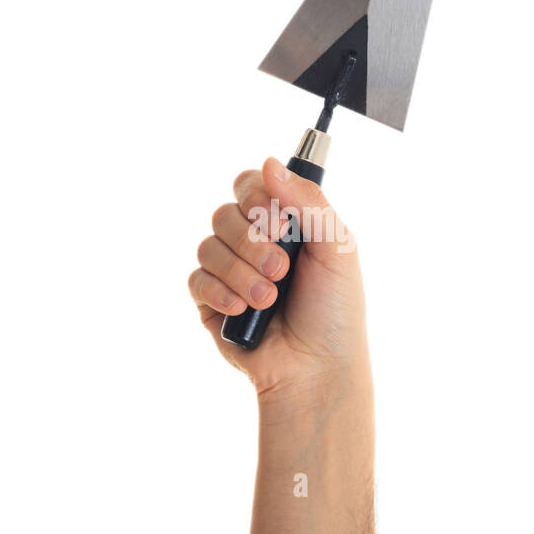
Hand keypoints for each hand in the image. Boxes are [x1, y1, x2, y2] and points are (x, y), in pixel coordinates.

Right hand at [188, 157, 370, 399]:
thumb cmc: (335, 312)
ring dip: (240, 272)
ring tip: (269, 298)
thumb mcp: (337, 249)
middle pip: (225, 213)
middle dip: (252, 242)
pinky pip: (197, 280)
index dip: (256, 197)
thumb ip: (308, 202)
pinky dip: (220, 292)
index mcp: (285, 223)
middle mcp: (253, 242)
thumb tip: (270, 163)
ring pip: (209, 247)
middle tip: (282, 269)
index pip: (250, 186)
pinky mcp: (210, 302)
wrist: (316, 369)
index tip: (279, 223)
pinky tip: (243, 310)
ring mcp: (230, 271)